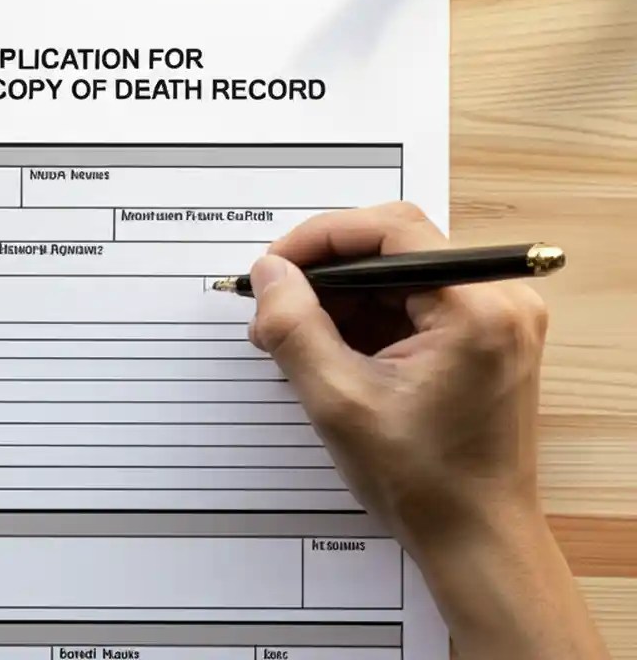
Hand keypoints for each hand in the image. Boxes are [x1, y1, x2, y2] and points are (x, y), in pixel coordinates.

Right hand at [249, 202, 607, 658]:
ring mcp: (497, 319)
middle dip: (326, 275)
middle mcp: (500, 300)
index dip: (321, 238)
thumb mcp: (339, 401)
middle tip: (275, 308)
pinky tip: (331, 353)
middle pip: (395, 248)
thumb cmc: (423, 482)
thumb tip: (268, 274)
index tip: (274, 267)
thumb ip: (295, 328)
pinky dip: (368, 321)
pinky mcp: (486, 337)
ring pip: (400, 277)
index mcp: (476, 309)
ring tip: (296, 341)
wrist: (476, 538)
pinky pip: (415, 304)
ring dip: (342, 300)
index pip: (391, 230)